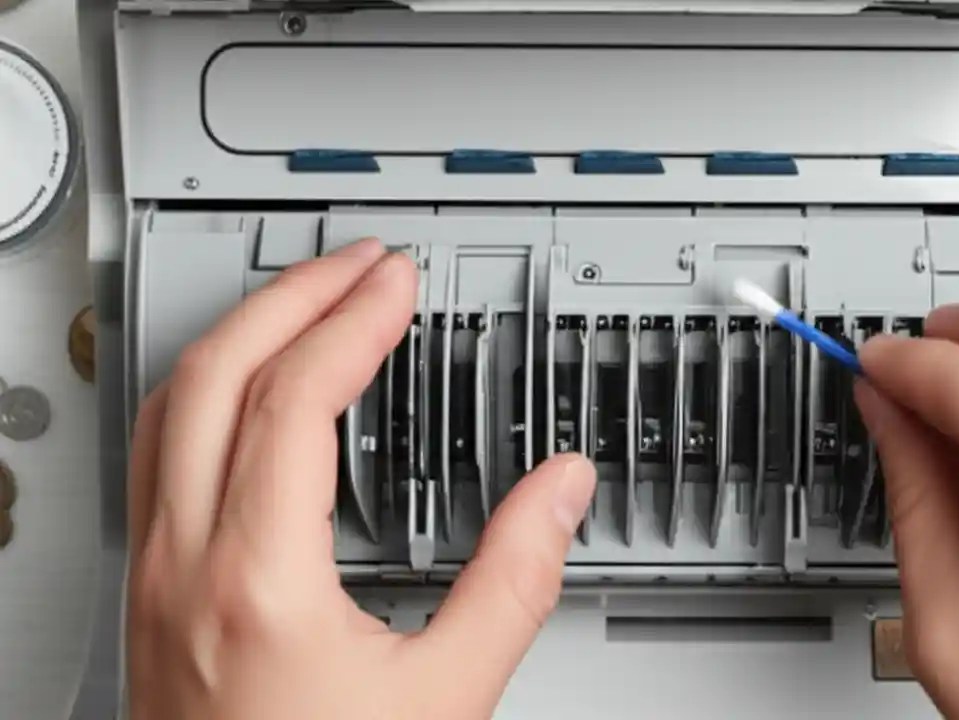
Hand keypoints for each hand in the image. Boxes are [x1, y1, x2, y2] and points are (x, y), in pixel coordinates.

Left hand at [126, 239, 596, 719]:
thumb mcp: (449, 696)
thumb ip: (516, 580)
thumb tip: (561, 491)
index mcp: (256, 582)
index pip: (295, 401)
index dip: (353, 323)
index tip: (396, 283)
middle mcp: (181, 566)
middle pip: (214, 375)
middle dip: (292, 297)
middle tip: (358, 265)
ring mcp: (151, 577)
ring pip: (169, 407)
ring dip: (242, 334)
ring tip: (307, 301)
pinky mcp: (149, 594)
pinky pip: (159, 453)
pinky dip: (210, 390)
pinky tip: (251, 390)